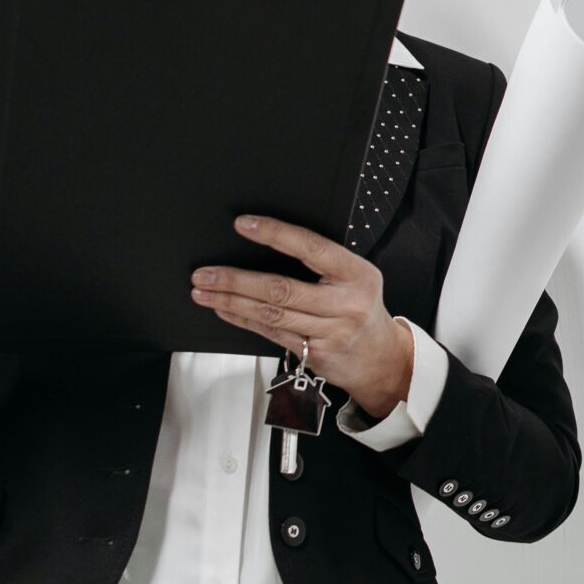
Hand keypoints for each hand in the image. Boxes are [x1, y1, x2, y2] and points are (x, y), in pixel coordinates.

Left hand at [191, 216, 413, 416]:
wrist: (380, 358)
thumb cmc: (361, 308)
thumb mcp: (356, 277)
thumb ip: (322, 262)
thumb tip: (270, 240)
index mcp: (356, 274)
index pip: (311, 247)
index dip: (275, 234)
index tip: (244, 225)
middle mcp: (344, 303)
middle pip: (281, 289)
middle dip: (237, 280)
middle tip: (206, 273)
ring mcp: (328, 332)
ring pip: (271, 314)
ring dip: (232, 301)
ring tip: (204, 291)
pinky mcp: (312, 353)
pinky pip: (270, 333)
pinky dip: (243, 319)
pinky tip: (224, 309)